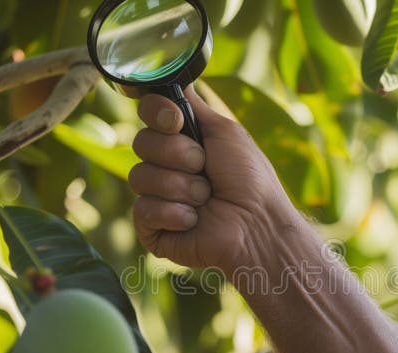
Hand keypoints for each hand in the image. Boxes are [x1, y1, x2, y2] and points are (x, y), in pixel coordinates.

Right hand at [130, 86, 296, 275]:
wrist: (257, 224)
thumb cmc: (250, 180)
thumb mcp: (225, 132)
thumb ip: (194, 106)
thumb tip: (176, 79)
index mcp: (181, 142)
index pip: (147, 114)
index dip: (157, 115)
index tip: (177, 122)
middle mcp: (165, 167)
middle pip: (140, 143)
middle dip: (177, 155)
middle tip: (204, 168)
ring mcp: (157, 198)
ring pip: (140, 177)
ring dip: (181, 187)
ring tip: (206, 199)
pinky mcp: (153, 229)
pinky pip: (143, 210)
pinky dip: (175, 213)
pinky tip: (195, 221)